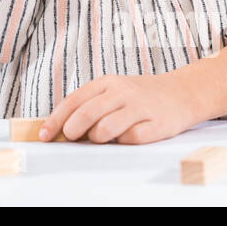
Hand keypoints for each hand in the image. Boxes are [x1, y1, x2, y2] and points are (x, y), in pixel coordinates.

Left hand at [39, 73, 200, 144]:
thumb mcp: (113, 90)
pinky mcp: (156, 125)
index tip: (44, 135)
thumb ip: (90, 104)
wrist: (182, 92)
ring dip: (98, 138)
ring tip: (103, 137)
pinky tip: (127, 137)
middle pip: (87, 114)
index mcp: (107, 83)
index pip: (74, 101)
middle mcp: (122, 92)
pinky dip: (123, 142)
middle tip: (71, 138)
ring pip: (106, 129)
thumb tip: (61, 126)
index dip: (56, 119)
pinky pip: (131, 139)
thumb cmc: (140, 95)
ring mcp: (140, 108)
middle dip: (73, 130)